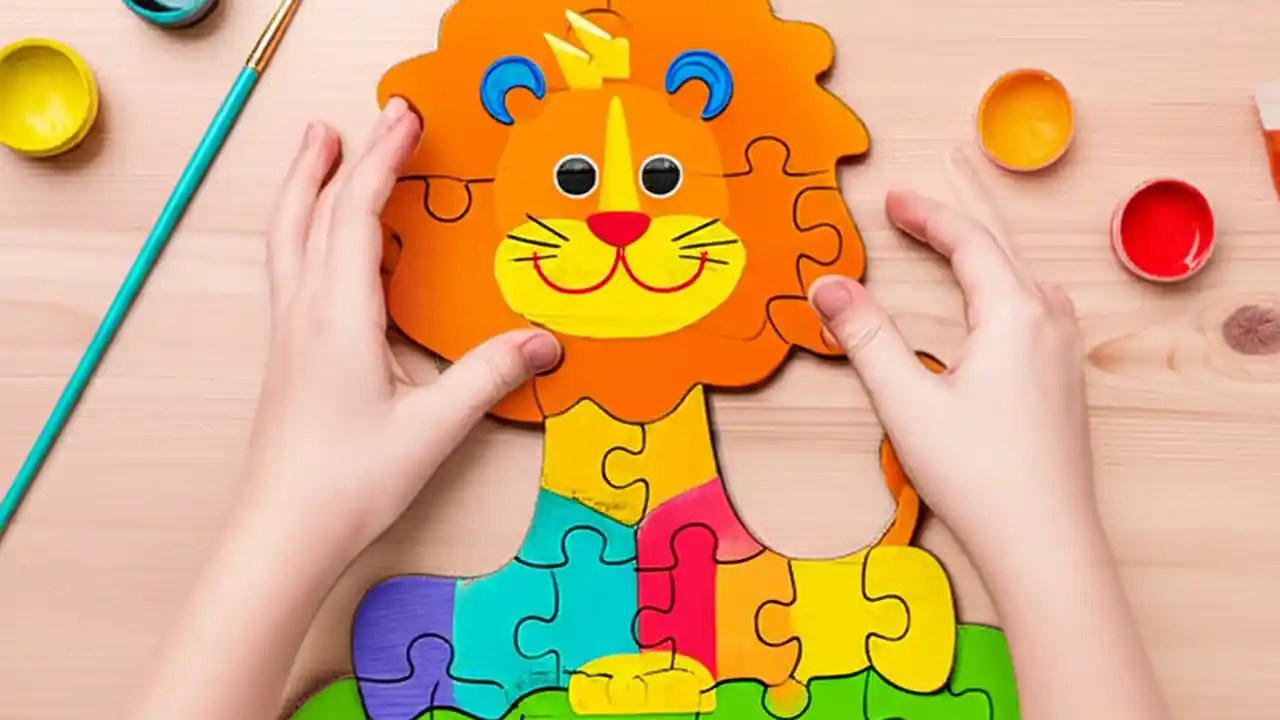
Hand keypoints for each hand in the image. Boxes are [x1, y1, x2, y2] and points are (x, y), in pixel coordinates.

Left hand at [244, 98, 559, 559]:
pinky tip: (320, 244)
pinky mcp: (286, 355)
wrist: (283, 532)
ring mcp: (289, 333)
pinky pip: (290, 270)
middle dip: (334, 159)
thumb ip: (489, 376)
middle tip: (359, 119)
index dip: (381, 161)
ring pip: (287, 238)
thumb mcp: (433, 428)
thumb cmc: (351, 481)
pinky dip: (302, 231)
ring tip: (317, 151)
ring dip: (304, 187)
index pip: (355, 214)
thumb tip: (547, 339)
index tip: (405, 120)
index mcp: (338, 315)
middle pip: (310, 212)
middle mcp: (305, 312)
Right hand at [808, 190, 1092, 562]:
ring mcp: (1066, 353)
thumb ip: (865, 337)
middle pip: (1002, 249)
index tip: (891, 200)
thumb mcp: (907, 402)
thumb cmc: (978, 474)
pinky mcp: (1067, 383)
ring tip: (955, 244)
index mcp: (1014, 314)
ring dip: (987, 252)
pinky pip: (1038, 308)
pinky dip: (1006, 285)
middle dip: (955, 222)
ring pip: (1026, 278)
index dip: (927, 214)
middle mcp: (1050, 322)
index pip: (969, 241)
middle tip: (913, 209)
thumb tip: (825, 286)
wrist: (1044, 543)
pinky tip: (997, 308)